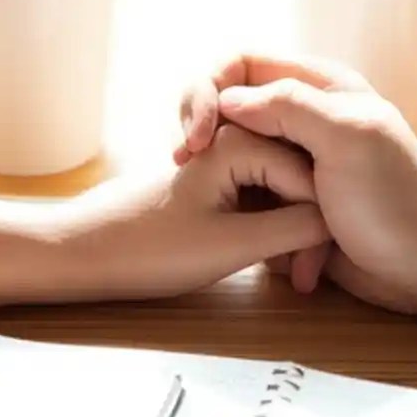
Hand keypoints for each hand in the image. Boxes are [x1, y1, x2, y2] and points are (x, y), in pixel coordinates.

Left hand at [31, 125, 327, 301]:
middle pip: (299, 180)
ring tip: (288, 274)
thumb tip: (334, 222)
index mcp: (239, 140)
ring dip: (289, 231)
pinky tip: (267, 260)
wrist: (82, 255)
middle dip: (307, 229)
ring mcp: (222, 158)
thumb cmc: (148, 250)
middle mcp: (233, 137)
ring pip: (282, 190)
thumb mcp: (233, 245)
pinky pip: (260, 196)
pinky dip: (269, 227)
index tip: (308, 274)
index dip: (319, 229)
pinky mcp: (213, 179)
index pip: (311, 180)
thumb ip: (294, 229)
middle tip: (301, 278)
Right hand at [175, 55, 416, 316]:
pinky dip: (241, 207)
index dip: (210, 89)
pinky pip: (251, 190)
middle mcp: (308, 115)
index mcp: (322, 86)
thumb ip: (288, 105)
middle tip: (183, 162)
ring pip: (237, 150)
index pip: (243, 63)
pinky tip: (236, 226)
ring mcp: (300, 159)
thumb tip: (228, 98)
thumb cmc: (394, 201)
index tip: (197, 135)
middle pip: (233, 103)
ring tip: (206, 199)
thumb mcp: (345, 138)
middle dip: (205, 129)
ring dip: (220, 174)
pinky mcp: (295, 198)